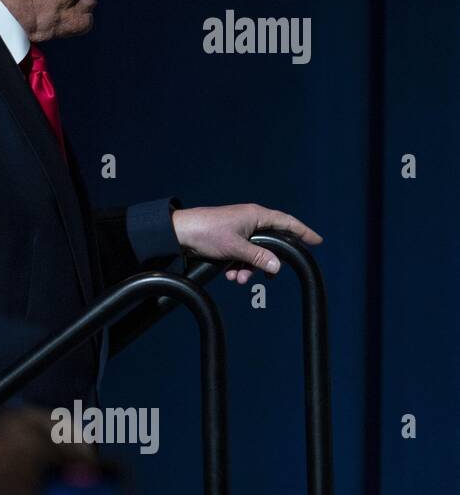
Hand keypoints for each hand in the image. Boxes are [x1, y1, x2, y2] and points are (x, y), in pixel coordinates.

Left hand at [171, 203, 322, 284]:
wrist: (178, 233)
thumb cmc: (207, 233)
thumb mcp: (236, 247)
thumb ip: (258, 257)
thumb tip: (277, 266)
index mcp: (256, 215)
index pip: (287, 223)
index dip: (303, 232)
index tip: (317, 241)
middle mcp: (250, 220)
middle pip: (270, 243)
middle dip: (265, 263)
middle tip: (266, 277)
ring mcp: (239, 230)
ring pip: (254, 252)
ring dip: (248, 268)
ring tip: (237, 278)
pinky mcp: (228, 239)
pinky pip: (241, 255)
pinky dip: (238, 265)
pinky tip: (229, 274)